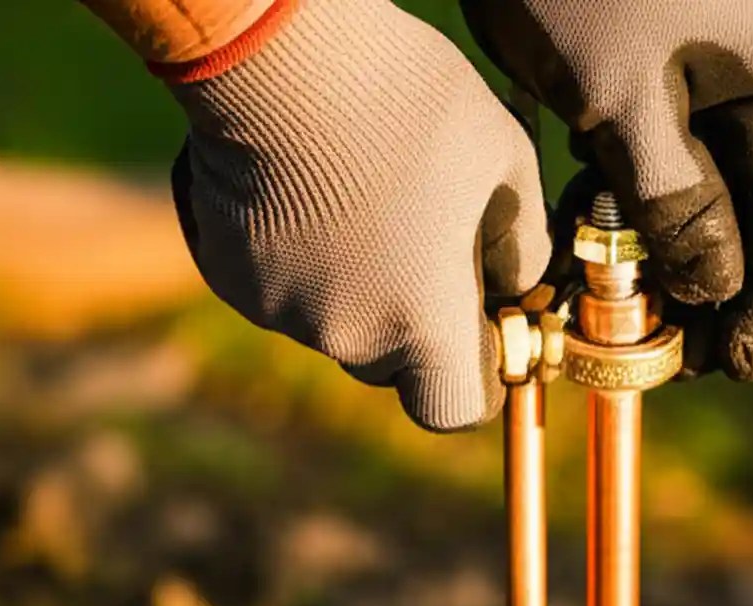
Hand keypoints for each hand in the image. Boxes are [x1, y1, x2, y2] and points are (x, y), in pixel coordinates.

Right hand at [168, 0, 548, 430]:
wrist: (278, 49)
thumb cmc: (407, 99)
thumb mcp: (503, 162)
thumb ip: (524, 247)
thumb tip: (517, 288)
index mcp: (421, 324)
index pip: (454, 409)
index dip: (476, 378)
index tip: (483, 327)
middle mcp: (344, 337)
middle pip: (392, 364)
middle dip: (414, 321)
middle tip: (426, 242)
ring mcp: (277, 310)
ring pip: (333, 321)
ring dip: (355, 284)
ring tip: (360, 194)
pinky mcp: (228, 276)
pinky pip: (279, 287)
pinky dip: (299, 258)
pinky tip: (306, 189)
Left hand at [463, 0, 752, 379]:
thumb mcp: (624, 100)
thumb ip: (677, 198)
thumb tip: (716, 290)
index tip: (749, 364)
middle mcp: (743, 96)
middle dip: (729, 299)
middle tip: (694, 365)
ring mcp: (690, 105)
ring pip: (703, 214)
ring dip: (679, 277)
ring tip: (647, 337)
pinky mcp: (636, 113)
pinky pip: (652, 194)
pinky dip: (632, 240)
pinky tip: (603, 276)